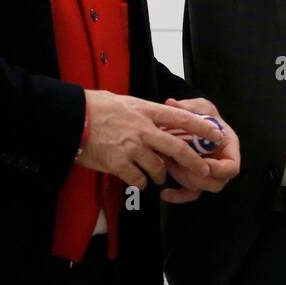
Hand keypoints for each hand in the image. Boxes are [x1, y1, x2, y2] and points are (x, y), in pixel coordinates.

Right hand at [79, 90, 214, 190]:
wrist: (70, 118)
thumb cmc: (94, 106)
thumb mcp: (124, 101)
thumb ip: (143, 111)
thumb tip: (156, 115)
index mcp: (146, 110)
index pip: (181, 118)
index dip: (201, 128)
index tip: (215, 134)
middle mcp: (143, 129)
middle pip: (177, 148)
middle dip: (193, 162)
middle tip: (202, 170)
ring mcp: (131, 147)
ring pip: (158, 168)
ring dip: (160, 175)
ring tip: (157, 176)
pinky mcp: (118, 164)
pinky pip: (138, 180)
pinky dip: (141, 183)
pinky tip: (138, 181)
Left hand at [158, 98, 240, 203]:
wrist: (192, 123)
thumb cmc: (201, 115)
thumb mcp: (198, 106)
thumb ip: (188, 106)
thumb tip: (171, 104)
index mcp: (228, 147)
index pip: (232, 167)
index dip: (218, 169)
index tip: (202, 162)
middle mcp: (220, 163)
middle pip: (217, 184)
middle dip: (197, 176)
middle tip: (180, 164)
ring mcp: (207, 174)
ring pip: (201, 188)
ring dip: (184, 179)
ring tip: (169, 163)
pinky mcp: (194, 180)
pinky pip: (189, 194)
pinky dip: (178, 196)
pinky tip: (164, 193)